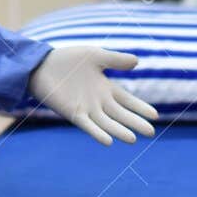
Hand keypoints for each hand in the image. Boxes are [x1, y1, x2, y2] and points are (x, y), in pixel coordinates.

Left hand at [28, 46, 158, 145]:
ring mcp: (86, 108)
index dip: (140, 108)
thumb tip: (137, 61)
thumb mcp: (95, 55)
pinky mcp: (73, 113)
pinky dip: (97, 133)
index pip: (127, 100)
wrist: (42, 64)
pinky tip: (108, 141)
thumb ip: (115, 60)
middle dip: (135, 122)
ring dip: (119, 131)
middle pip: (121, 114)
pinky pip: (87, 125)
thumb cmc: (68, 59)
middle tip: (150, 132)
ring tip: (133, 139)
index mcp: (106, 88)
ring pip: (107, 123)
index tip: (154, 115)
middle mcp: (99, 101)